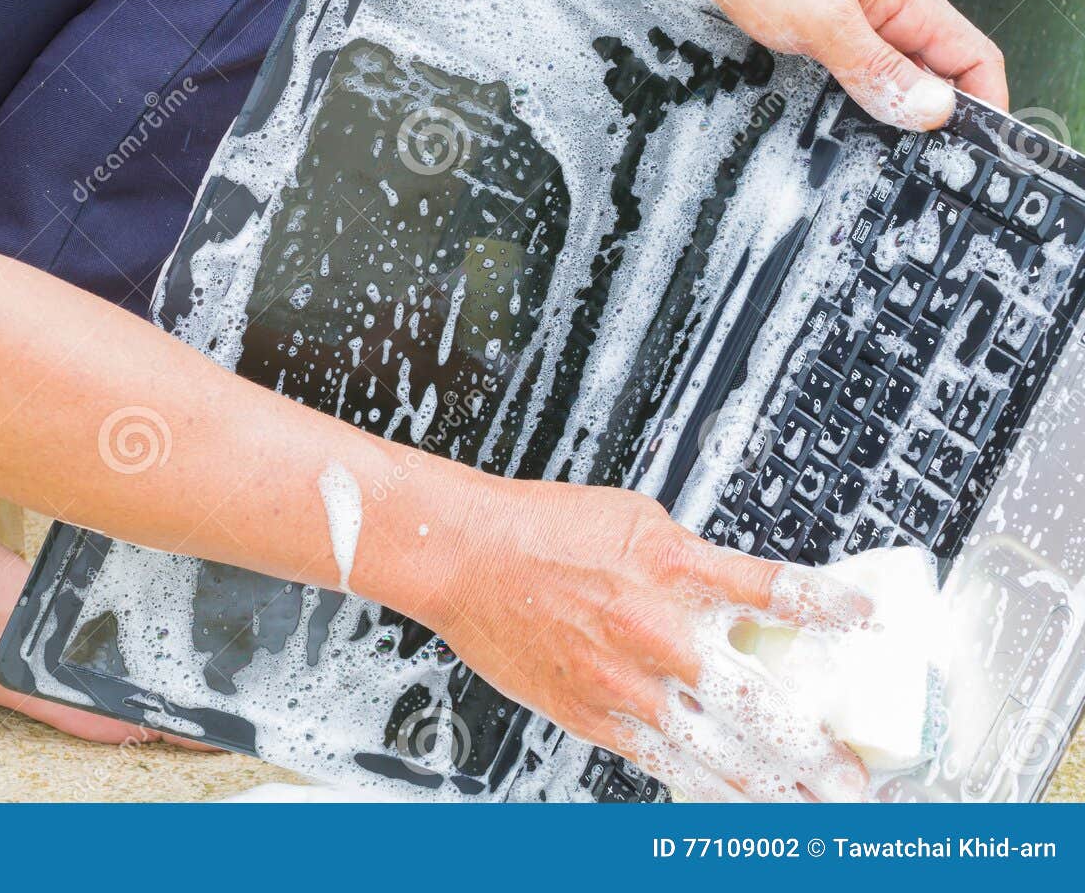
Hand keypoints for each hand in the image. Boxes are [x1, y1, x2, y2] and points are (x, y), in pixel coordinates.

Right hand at [405, 481, 871, 800]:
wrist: (462, 554)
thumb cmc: (540, 528)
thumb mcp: (637, 518)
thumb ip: (694, 559)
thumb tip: (734, 589)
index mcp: (675, 567)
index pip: (774, 592)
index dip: (831, 609)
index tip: (868, 623)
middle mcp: (658, 631)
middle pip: (758, 703)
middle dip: (815, 748)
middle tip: (855, 778)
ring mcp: (625, 682)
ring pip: (713, 752)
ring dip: (770, 788)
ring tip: (812, 812)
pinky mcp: (593, 714)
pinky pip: (659, 761)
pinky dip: (702, 784)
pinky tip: (731, 801)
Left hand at [681, 0, 1006, 130]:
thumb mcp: (822, 17)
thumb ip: (875, 65)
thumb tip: (932, 108)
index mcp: (908, 0)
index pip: (976, 59)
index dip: (986, 107)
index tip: (976, 152)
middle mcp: (889, 9)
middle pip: (936, 75)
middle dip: (935, 122)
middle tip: (920, 169)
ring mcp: (854, 18)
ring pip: (892, 76)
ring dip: (891, 112)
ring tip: (879, 152)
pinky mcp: (819, 26)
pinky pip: (854, 70)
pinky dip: (853, 100)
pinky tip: (836, 121)